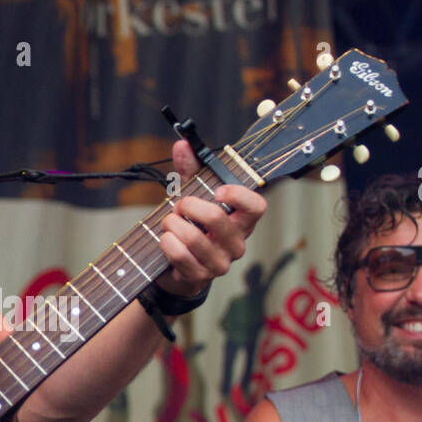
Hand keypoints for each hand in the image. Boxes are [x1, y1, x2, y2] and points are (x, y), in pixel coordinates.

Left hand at [156, 139, 266, 294]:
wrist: (176, 266)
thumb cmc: (190, 225)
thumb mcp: (192, 195)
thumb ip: (190, 169)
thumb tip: (183, 144)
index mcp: (242, 221)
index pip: (256, 207)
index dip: (240, 196)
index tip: (218, 190)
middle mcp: (236, 244)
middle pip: (216, 218)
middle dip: (188, 205)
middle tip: (179, 205)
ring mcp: (220, 263)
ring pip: (193, 237)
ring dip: (172, 225)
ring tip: (168, 224)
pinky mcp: (201, 277)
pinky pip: (180, 255)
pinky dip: (167, 242)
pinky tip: (165, 239)